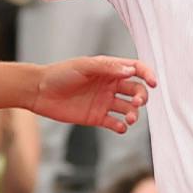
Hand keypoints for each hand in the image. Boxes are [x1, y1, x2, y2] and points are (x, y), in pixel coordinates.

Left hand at [34, 55, 152, 133]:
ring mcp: (105, 102)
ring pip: (128, 109)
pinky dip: (122, 126)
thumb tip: (131, 71)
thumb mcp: (84, 66)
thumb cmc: (60, 74)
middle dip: (141, 97)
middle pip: (136, 90)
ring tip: (130, 118)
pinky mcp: (97, 117)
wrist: (40, 92)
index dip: (147, 74)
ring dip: (134, 114)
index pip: (136, 70)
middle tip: (136, 103)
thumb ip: (107, 67)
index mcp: (110, 69)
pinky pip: (116, 123)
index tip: (153, 83)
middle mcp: (110, 85)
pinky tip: (120, 126)